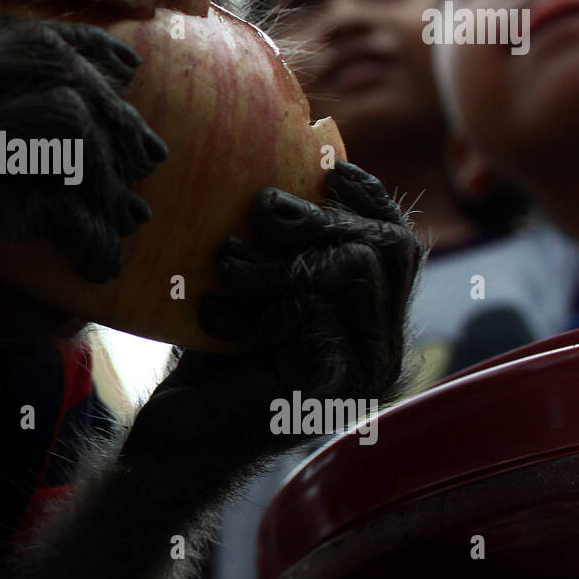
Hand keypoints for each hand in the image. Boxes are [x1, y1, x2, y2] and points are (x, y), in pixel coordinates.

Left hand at [122, 161, 421, 479]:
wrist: (178, 436)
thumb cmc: (213, 354)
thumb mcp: (255, 279)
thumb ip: (291, 235)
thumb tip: (318, 141)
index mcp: (373, 320)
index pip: (400, 240)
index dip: (369, 196)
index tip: (325, 168)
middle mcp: (384, 348)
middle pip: (389, 246)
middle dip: (317, 219)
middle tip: (257, 216)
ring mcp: (367, 373)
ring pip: (354, 270)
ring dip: (278, 260)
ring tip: (226, 269)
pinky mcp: (336, 389)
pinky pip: (312, 312)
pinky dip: (257, 308)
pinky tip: (215, 322)